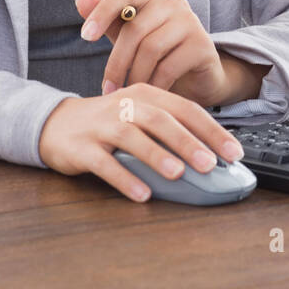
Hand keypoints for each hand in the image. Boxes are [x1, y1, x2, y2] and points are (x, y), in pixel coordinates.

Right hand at [38, 84, 245, 202]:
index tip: (233, 152)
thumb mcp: (139, 116)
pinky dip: (124, 178)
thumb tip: (211, 155)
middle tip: (211, 164)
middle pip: (161, 120)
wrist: (55, 123)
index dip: (211, 130)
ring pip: (133, 137)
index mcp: (145, 94)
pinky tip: (141, 193)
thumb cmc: (108, 123)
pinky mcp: (81, 148)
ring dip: (158, 155)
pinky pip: (104, 163)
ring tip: (179, 174)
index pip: (185, 108)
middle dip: (188, 142)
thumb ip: (169, 129)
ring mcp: (102, 126)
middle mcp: (125, 105)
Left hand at [75, 0, 229, 107]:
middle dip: (117, 63)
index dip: (102, 11)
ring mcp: (191, 21)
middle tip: (108, 89)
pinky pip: (168, 67)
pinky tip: (149, 96)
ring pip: (150, 49)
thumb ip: (109, 21)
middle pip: (135, 29)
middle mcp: (173, 2)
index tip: (85, 37)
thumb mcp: (130, 38)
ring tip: (128, 95)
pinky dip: (154, 86)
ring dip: (134, 77)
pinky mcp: (202, 45)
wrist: (198, 78)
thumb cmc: (158, 55)